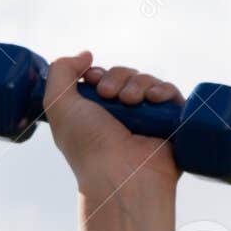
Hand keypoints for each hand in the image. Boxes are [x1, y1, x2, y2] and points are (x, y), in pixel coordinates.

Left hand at [42, 49, 182, 199]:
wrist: (120, 175)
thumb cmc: (87, 145)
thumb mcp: (58, 104)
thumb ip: (60, 72)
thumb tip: (85, 54)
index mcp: (95, 112)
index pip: (103, 77)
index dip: (99, 73)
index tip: (94, 81)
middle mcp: (121, 116)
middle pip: (125, 75)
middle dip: (118, 77)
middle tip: (111, 96)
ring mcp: (147, 120)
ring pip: (148, 82)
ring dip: (138, 84)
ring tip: (131, 101)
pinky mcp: (171, 124)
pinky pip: (171, 94)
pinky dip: (163, 90)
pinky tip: (154, 99)